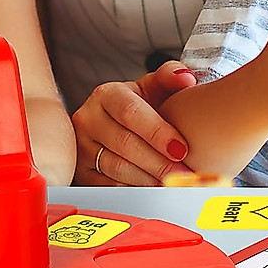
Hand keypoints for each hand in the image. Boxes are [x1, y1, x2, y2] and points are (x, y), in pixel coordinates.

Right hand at [72, 60, 197, 185]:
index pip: (131, 112)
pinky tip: (153, 190)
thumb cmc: (140, 107)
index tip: (181, 148)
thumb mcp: (152, 87)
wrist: (114, 124)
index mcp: (107, 94)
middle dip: (159, 162)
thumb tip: (186, 79)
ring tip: (173, 184)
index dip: (157, 132)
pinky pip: (108, 186)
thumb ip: (170, 77)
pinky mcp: (81, 172)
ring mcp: (81, 147)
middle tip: (183, 174)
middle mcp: (88, 119)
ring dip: (149, 179)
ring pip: (117, 168)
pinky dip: (134, 190)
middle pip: (125, 143)